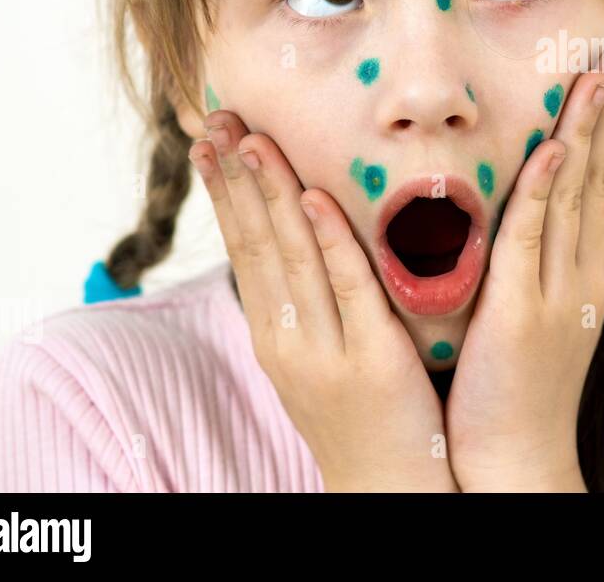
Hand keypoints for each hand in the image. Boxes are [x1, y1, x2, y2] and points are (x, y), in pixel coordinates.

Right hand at [189, 110, 457, 491]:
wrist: (391, 486)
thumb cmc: (366, 413)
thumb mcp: (323, 353)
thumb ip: (313, 297)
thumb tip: (306, 234)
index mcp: (275, 332)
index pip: (244, 246)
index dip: (227, 189)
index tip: (212, 134)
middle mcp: (287, 337)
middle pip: (254, 243)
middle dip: (234, 178)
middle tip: (216, 117)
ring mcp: (324, 349)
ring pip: (291, 257)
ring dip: (270, 194)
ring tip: (250, 139)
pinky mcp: (370, 360)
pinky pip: (348, 291)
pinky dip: (329, 243)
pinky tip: (314, 200)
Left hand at [445, 46, 603, 491]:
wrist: (517, 455)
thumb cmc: (519, 385)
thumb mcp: (544, 315)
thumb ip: (544, 263)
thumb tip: (539, 219)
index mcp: (588, 271)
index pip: (603, 183)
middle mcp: (584, 273)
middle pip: (601, 177)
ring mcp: (559, 291)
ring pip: (575, 195)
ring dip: (587, 132)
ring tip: (599, 76)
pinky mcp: (522, 311)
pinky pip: (533, 238)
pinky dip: (544, 190)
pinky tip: (553, 147)